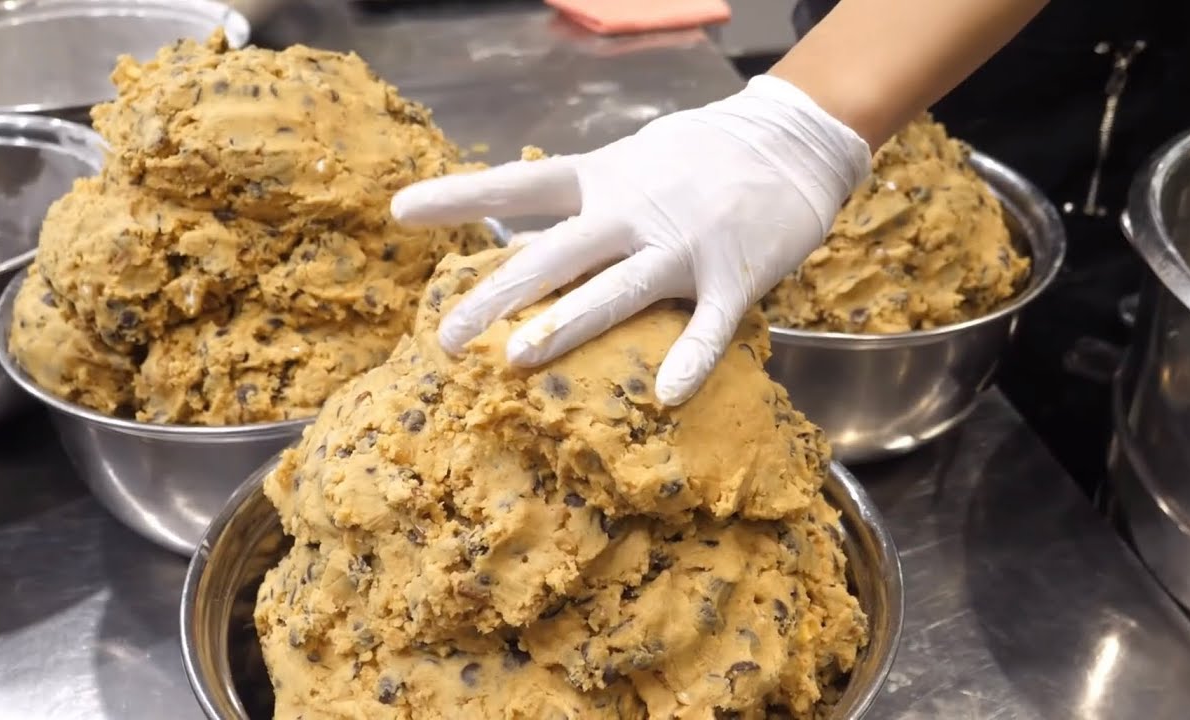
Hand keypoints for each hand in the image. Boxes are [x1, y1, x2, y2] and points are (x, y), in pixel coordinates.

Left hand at [391, 75, 869, 405]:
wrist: (789, 142)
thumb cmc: (697, 158)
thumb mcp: (628, 163)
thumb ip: (579, 202)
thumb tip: (519, 243)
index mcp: (603, 179)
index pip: (520, 184)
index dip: (461, 197)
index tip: (400, 210)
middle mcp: (632, 211)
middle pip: (556, 252)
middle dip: (498, 294)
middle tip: (448, 337)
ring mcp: (682, 245)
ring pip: (617, 288)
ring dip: (568, 323)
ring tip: (519, 358)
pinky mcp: (733, 275)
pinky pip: (710, 325)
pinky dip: (692, 357)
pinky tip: (667, 393)